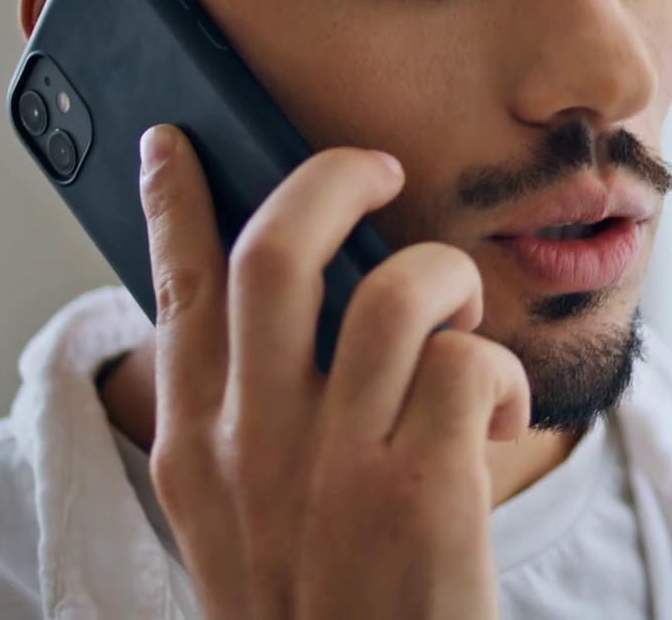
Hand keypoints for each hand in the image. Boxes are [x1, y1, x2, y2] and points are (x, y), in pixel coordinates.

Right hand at [137, 124, 530, 619]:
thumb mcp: (241, 529)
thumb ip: (248, 427)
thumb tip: (288, 319)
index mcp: (198, 454)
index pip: (176, 293)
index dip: (173, 203)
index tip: (172, 141)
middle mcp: (254, 448)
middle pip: (277, 250)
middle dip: (331, 178)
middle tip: (375, 169)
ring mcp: (336, 467)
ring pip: (394, 290)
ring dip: (443, 278)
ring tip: (457, 313)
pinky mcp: (424, 492)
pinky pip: (468, 362)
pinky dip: (498, 373)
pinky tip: (498, 416)